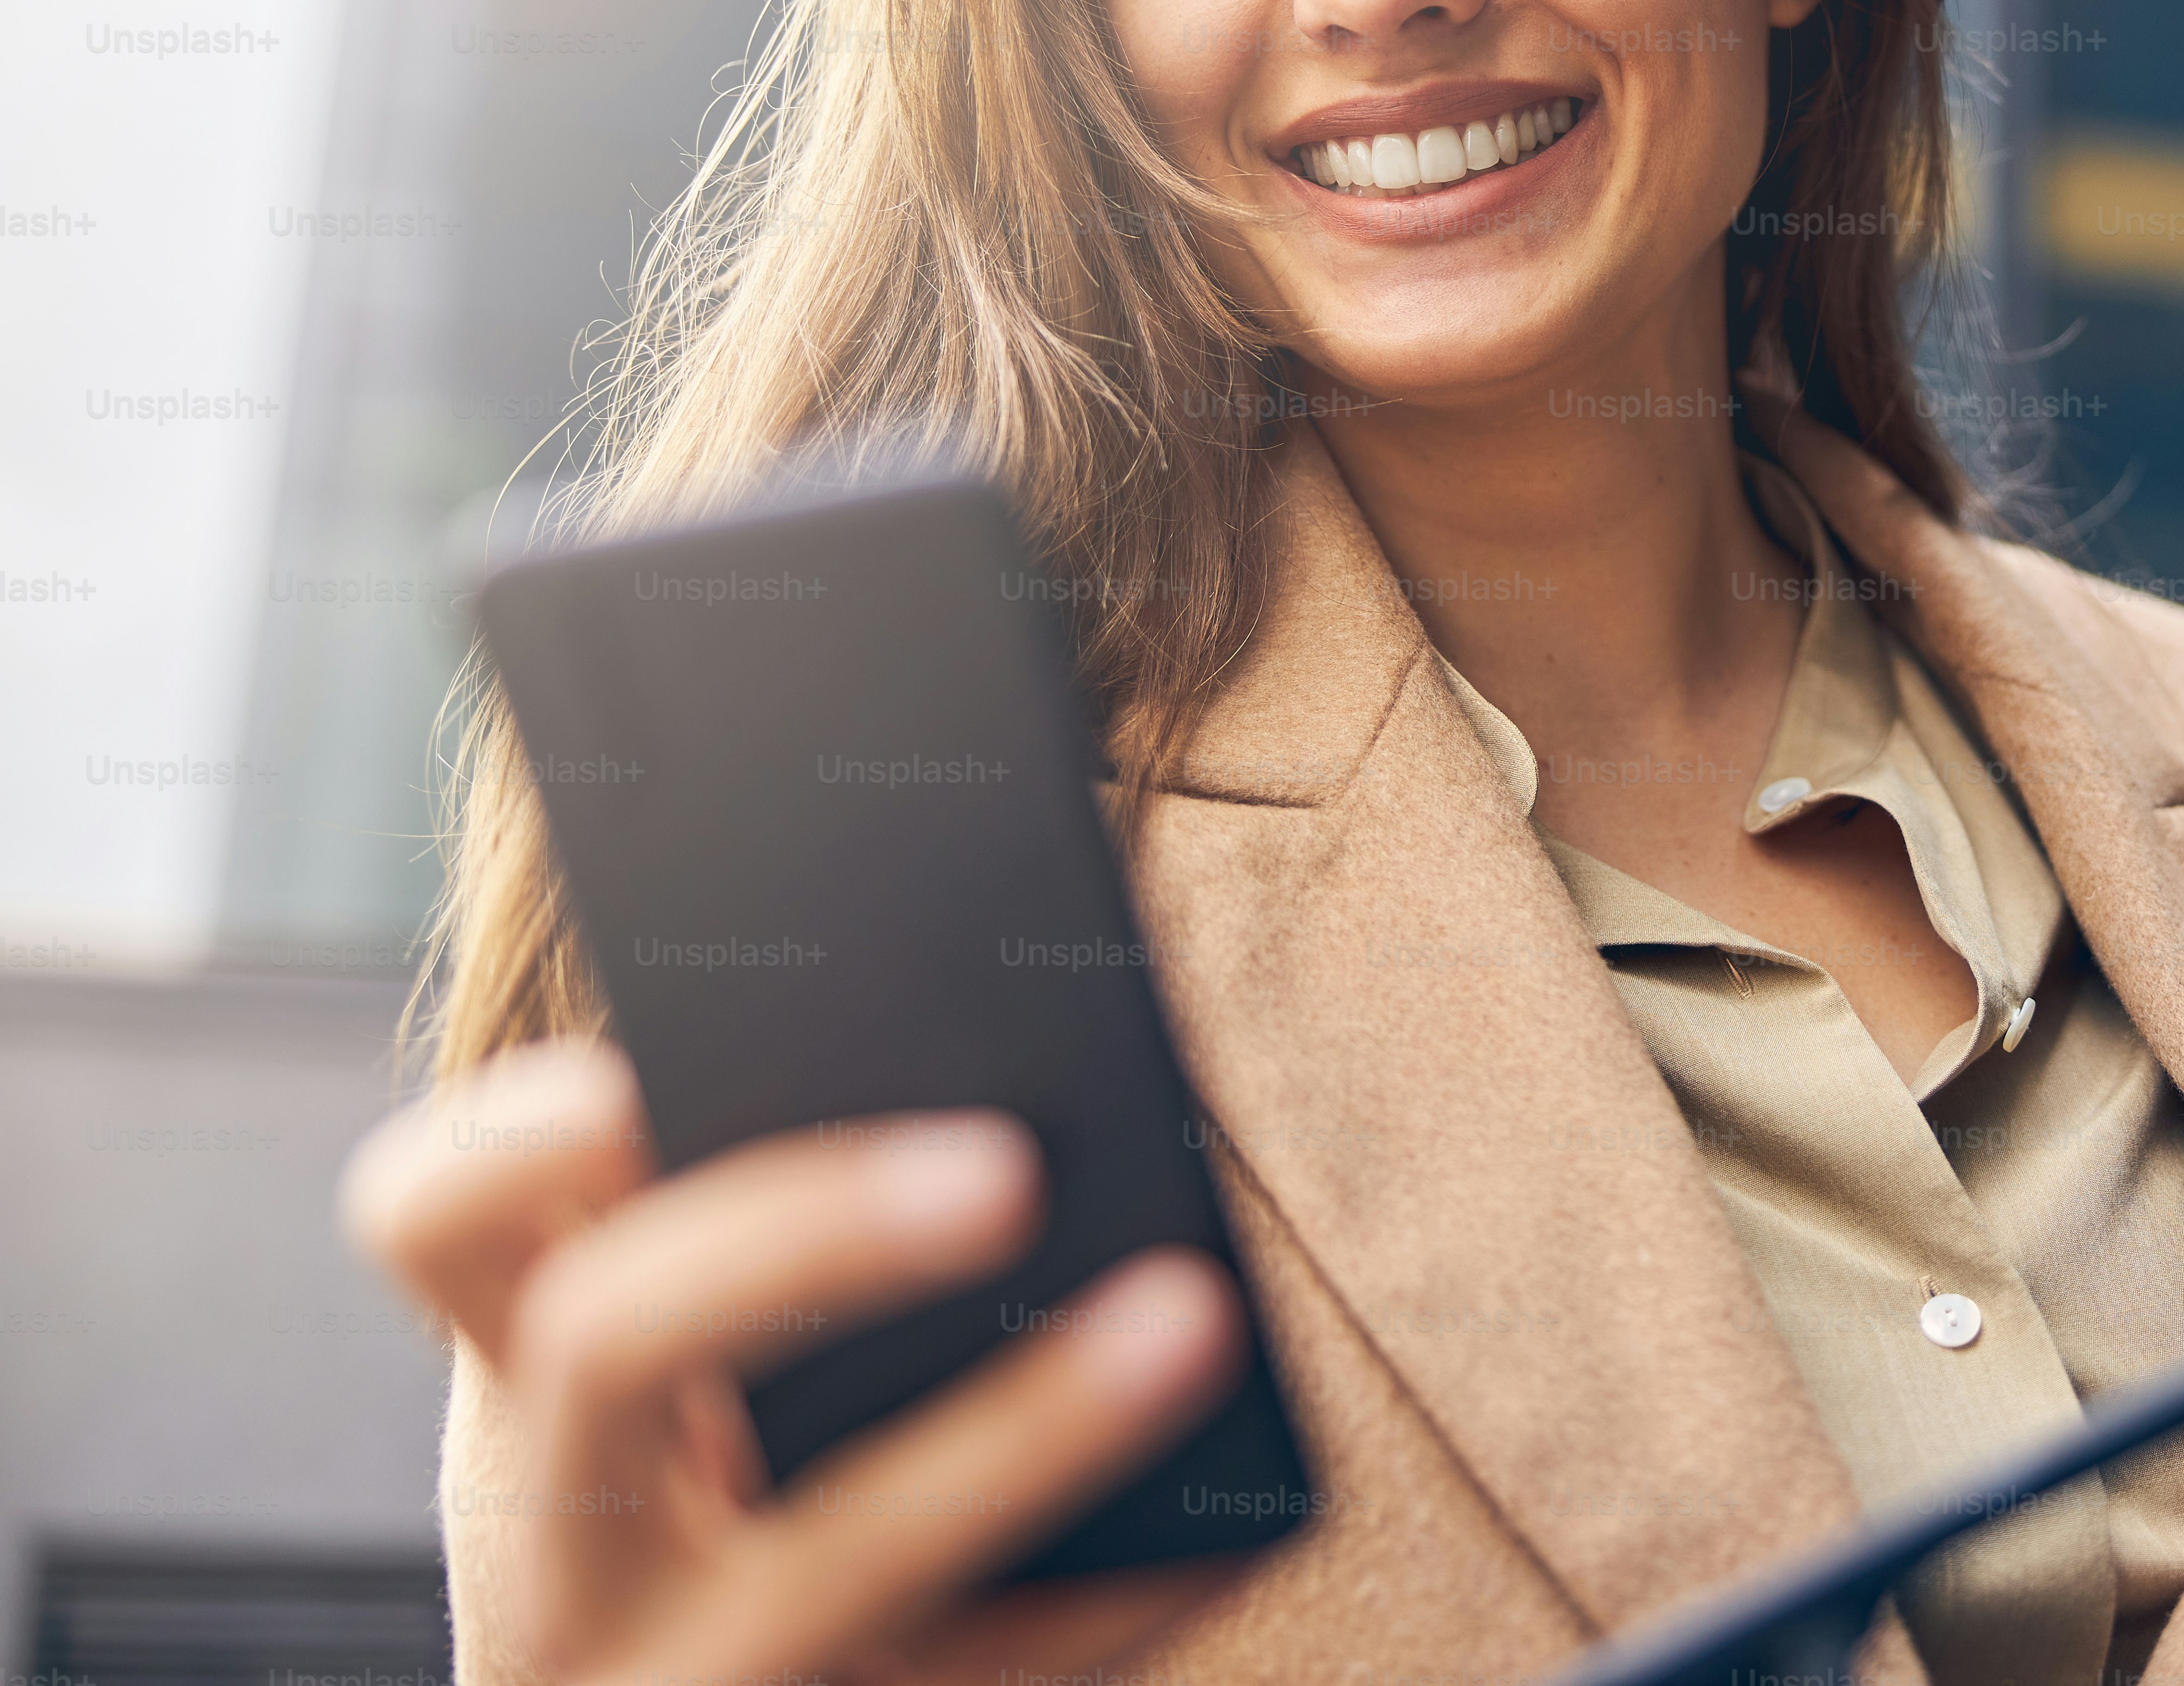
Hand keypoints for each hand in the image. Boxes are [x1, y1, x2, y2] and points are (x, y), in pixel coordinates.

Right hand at [342, 1036, 1250, 1684]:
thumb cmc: (701, 1536)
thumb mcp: (664, 1419)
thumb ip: (749, 1260)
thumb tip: (996, 1094)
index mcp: (514, 1399)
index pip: (425, 1223)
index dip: (502, 1140)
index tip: (629, 1068)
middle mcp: (554, 1549)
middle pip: (617, 1343)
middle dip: (804, 1235)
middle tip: (1007, 1161)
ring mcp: (680, 1682)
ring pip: (833, 1561)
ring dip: (1032, 1430)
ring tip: (1195, 1308)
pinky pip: (996, 1676)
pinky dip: (1133, 1589)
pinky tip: (1249, 1515)